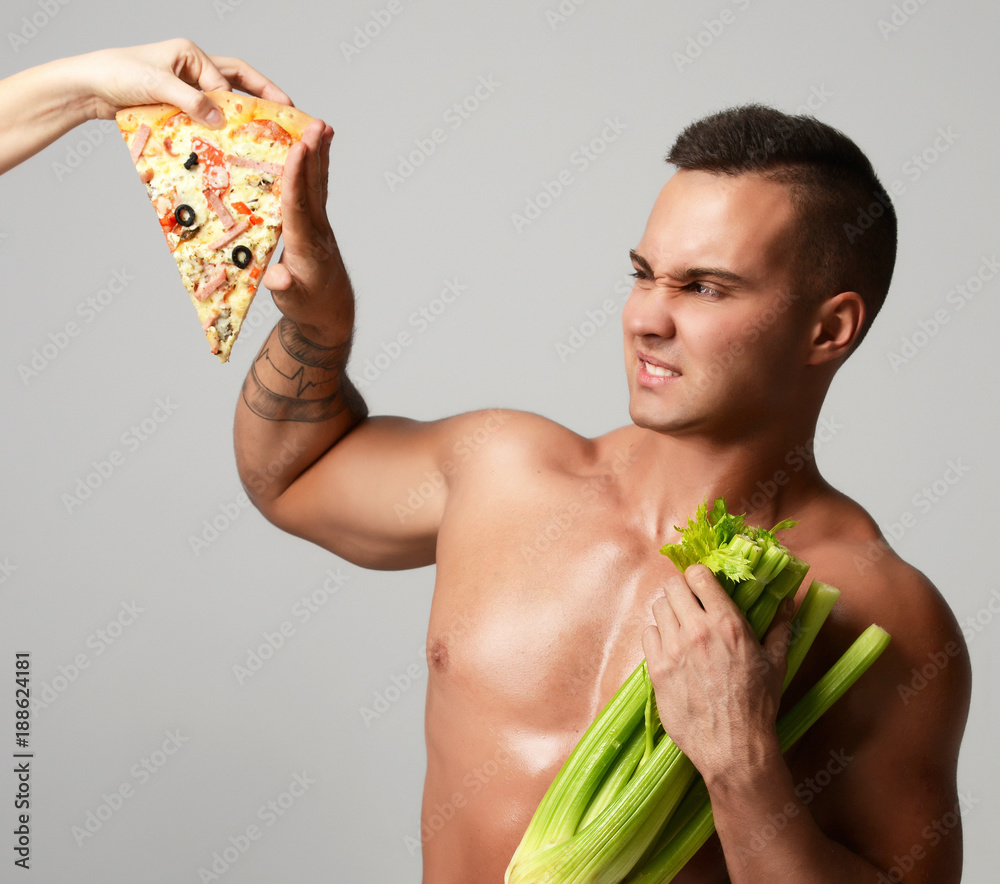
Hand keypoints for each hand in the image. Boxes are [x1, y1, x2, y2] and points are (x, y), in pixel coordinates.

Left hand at [77, 38, 291, 125]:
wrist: (88, 88)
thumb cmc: (118, 74)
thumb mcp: (157, 85)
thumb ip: (190, 100)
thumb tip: (220, 119)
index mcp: (190, 54)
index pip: (228, 77)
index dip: (245, 99)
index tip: (263, 119)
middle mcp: (192, 68)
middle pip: (236, 82)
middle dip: (262, 96)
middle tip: (286, 112)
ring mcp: (185, 88)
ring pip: (221, 103)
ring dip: (237, 119)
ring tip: (258, 137)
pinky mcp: (177, 107)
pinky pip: (204, 118)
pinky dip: (215, 131)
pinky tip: (225, 146)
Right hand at [263, 120, 352, 343]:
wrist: (329, 313)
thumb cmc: (307, 308)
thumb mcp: (292, 303)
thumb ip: (284, 289)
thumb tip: (278, 279)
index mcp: (305, 245)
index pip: (298, 205)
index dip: (297, 177)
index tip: (298, 149)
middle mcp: (316, 230)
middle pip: (313, 187)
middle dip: (313, 155)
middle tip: (315, 124)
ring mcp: (319, 225)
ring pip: (318, 184)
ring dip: (319, 155)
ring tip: (321, 126)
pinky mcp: (316, 224)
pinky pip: (317, 190)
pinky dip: (317, 168)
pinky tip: (318, 149)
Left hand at [641, 564, 793, 786]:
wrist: (734, 746)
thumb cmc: (758, 704)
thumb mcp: (776, 662)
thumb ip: (780, 626)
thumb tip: (786, 600)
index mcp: (727, 623)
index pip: (699, 575)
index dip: (699, 576)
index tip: (702, 585)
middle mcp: (696, 630)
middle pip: (672, 586)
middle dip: (681, 591)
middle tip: (689, 604)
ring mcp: (673, 649)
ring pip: (658, 607)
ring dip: (669, 612)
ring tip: (680, 627)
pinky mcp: (656, 669)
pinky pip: (648, 634)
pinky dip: (657, 636)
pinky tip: (670, 649)